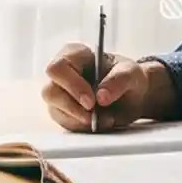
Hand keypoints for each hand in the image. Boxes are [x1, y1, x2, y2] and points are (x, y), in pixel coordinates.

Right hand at [42, 43, 166, 131]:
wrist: (131, 96)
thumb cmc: (127, 77)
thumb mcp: (132, 73)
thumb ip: (119, 80)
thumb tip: (101, 97)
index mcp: (74, 55)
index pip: (58, 68)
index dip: (71, 85)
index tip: (91, 101)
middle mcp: (62, 74)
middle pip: (50, 91)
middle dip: (72, 107)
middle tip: (93, 116)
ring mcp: (60, 94)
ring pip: (55, 110)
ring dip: (79, 120)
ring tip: (104, 119)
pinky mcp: (63, 113)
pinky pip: (65, 124)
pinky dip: (83, 127)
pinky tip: (100, 123)